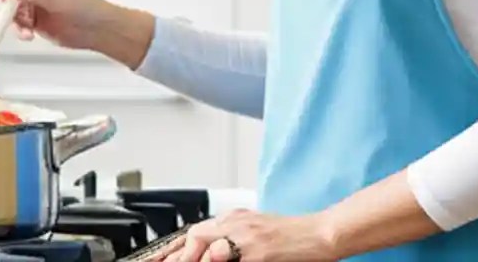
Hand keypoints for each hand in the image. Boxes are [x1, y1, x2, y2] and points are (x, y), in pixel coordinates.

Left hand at [154, 209, 338, 261]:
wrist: (321, 233)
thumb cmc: (294, 236)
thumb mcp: (257, 232)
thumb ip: (233, 238)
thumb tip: (211, 252)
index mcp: (235, 218)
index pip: (195, 231)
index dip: (172, 248)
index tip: (156, 259)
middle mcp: (237, 223)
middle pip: (195, 235)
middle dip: (175, 255)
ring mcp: (246, 237)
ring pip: (206, 245)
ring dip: (190, 258)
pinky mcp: (258, 251)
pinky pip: (227, 259)